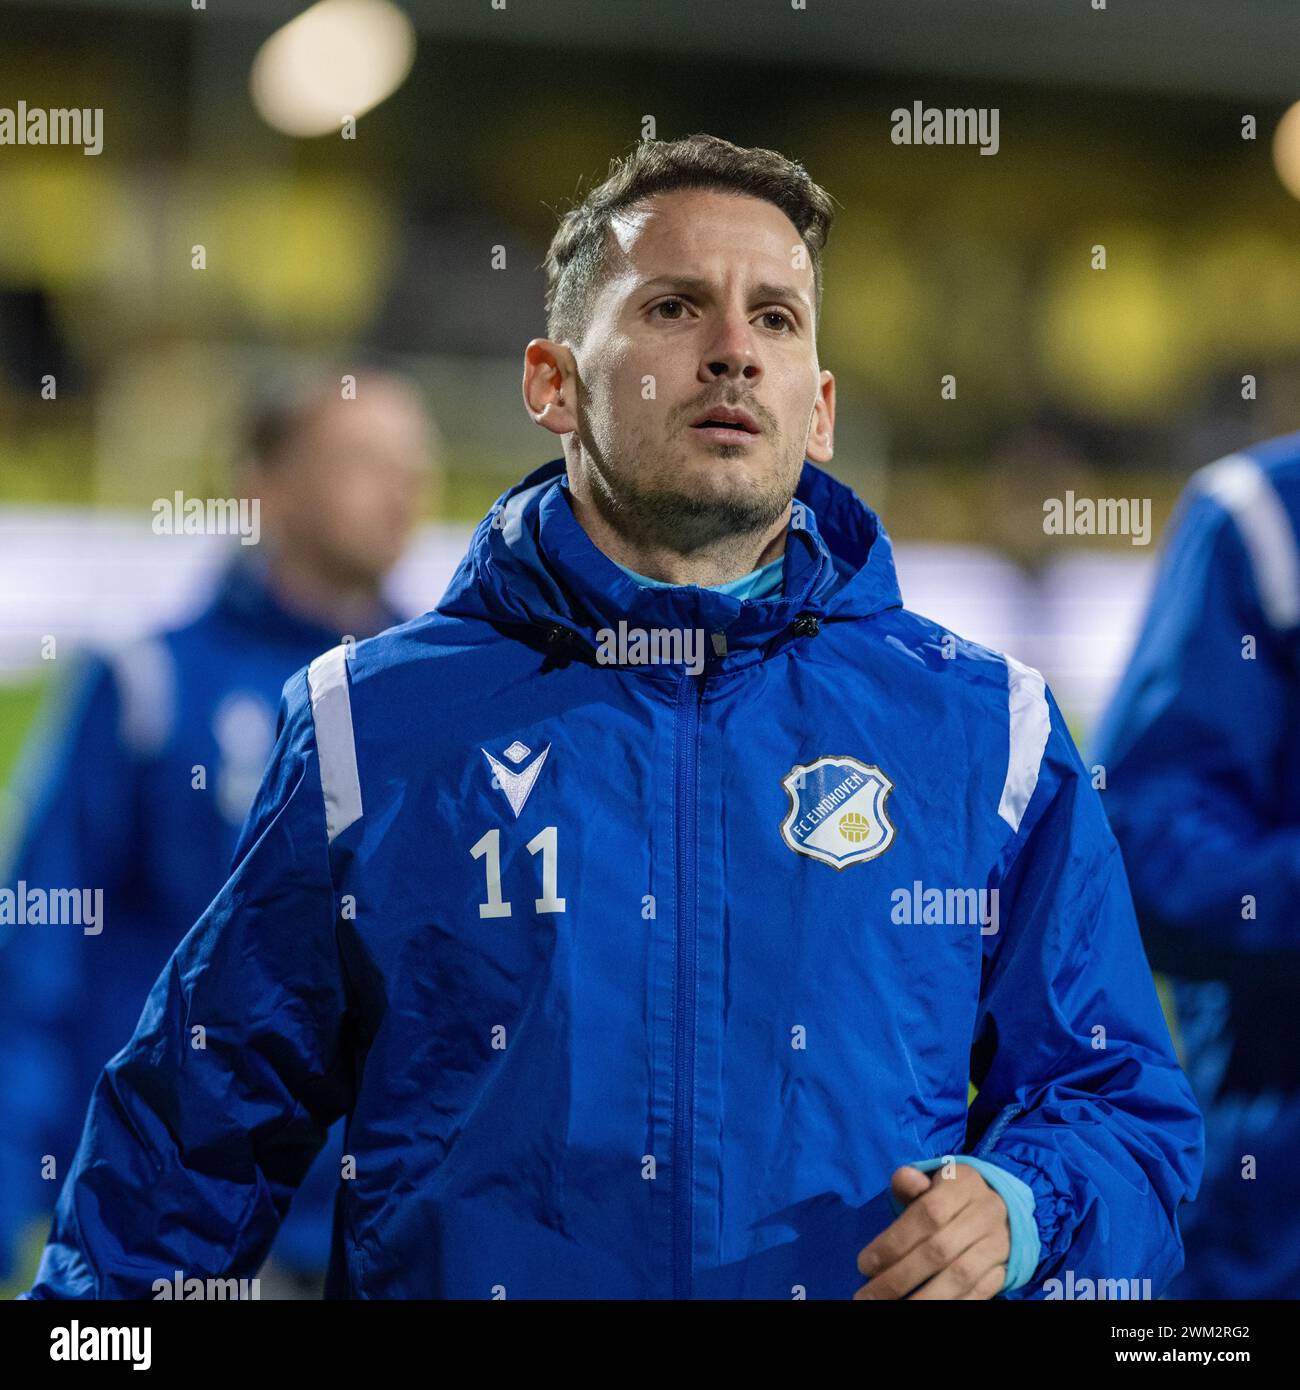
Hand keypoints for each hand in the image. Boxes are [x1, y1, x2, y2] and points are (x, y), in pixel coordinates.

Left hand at [853, 1163, 1009, 1299]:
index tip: (865, 1265)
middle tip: (869, 1296)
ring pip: (960, 1277)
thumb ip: (911, 1183)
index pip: (928, 1214)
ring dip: (924, 1298)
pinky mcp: (1004, 1270)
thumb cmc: (950, 1194)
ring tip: (895, 1310)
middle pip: (939, 1250)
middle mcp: (984, 1214)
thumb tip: (905, 1179)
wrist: (999, 1207)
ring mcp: (997, 1244)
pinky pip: (979, 1293)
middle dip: (900, 1277)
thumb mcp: (930, 1180)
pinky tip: (926, 1311)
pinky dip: (953, 1305)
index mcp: (962, 1184)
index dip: (895, 1241)